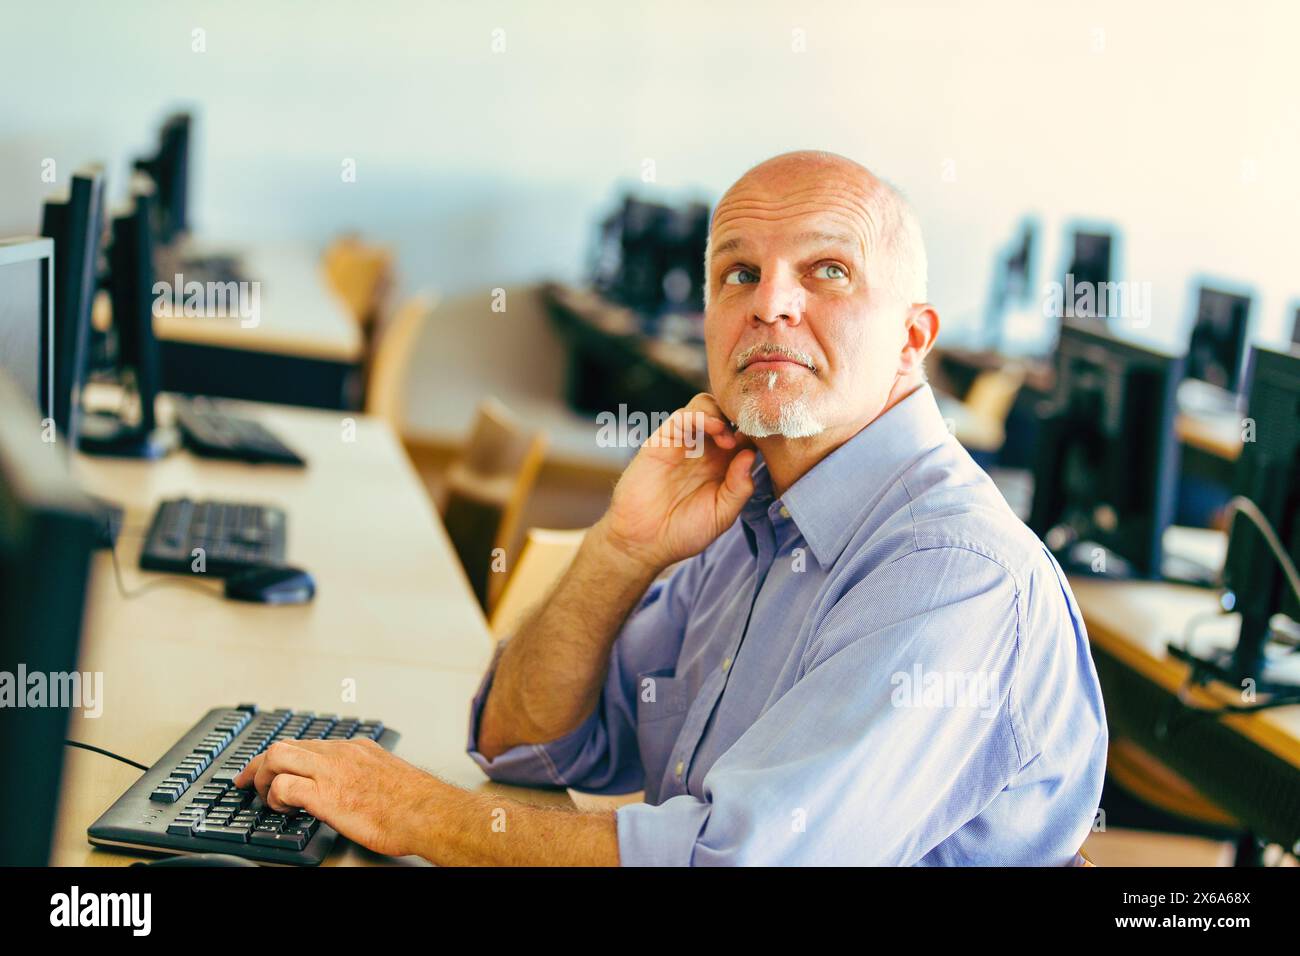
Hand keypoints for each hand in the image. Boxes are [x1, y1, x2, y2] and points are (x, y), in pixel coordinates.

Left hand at [233, 739, 437, 858]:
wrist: (429, 813)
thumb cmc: (416, 803)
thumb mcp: (387, 777)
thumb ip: (365, 775)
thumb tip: (355, 788)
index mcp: (355, 749)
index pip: (307, 743)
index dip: (282, 758)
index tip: (270, 770)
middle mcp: (340, 753)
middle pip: (284, 744)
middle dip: (258, 764)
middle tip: (248, 783)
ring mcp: (331, 770)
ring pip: (277, 756)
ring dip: (262, 777)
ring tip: (265, 799)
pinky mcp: (325, 794)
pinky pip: (284, 787)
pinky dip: (275, 798)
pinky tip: (283, 811)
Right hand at [598, 392, 754, 569]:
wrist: (643, 541)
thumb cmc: (682, 531)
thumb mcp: (721, 515)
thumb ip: (739, 488)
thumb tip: (751, 455)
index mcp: (724, 465)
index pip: (746, 435)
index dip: (758, 432)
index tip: (767, 440)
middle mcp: (706, 450)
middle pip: (728, 413)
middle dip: (741, 417)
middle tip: (748, 435)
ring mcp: (684, 443)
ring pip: (707, 406)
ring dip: (722, 414)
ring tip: (728, 439)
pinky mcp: (663, 439)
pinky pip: (683, 415)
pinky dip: (702, 415)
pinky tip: (715, 430)